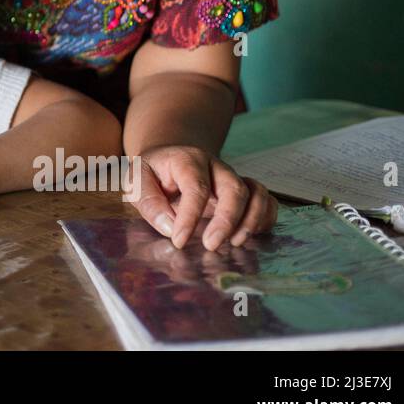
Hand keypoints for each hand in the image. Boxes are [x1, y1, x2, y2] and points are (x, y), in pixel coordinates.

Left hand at [130, 145, 277, 250]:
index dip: (189, 216)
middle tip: (211, 245)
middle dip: (227, 219)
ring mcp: (233, 178)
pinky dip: (265, 218)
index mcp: (187, 160)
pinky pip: (266, 200)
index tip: (179, 241)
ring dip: (251, 220)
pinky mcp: (244, 191)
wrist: (169, 158)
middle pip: (234, 188)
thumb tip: (168, 227)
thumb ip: (148, 202)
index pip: (195, 187)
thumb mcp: (137, 181)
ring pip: (256, 193)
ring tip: (235, 243)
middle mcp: (216, 167)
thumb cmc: (153, 173)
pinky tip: (249, 235)